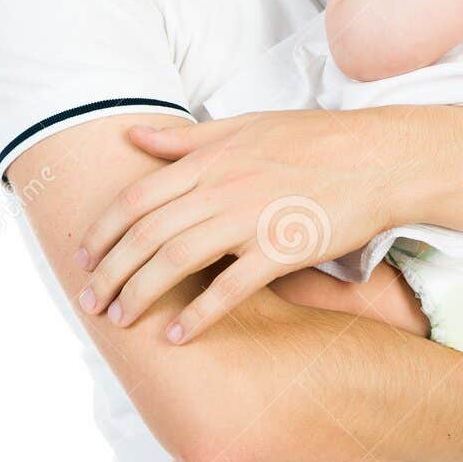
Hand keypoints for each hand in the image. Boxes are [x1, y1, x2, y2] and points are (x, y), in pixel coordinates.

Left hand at [72, 109, 409, 342]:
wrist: (379, 158)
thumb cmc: (316, 140)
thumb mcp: (246, 125)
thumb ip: (187, 139)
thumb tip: (135, 137)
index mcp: (209, 160)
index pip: (136, 198)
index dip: (102, 231)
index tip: (84, 257)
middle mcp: (221, 189)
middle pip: (146, 235)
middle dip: (109, 272)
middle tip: (90, 302)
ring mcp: (250, 220)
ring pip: (176, 261)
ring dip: (141, 294)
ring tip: (121, 320)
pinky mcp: (282, 250)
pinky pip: (230, 289)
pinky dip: (199, 315)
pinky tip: (177, 336)